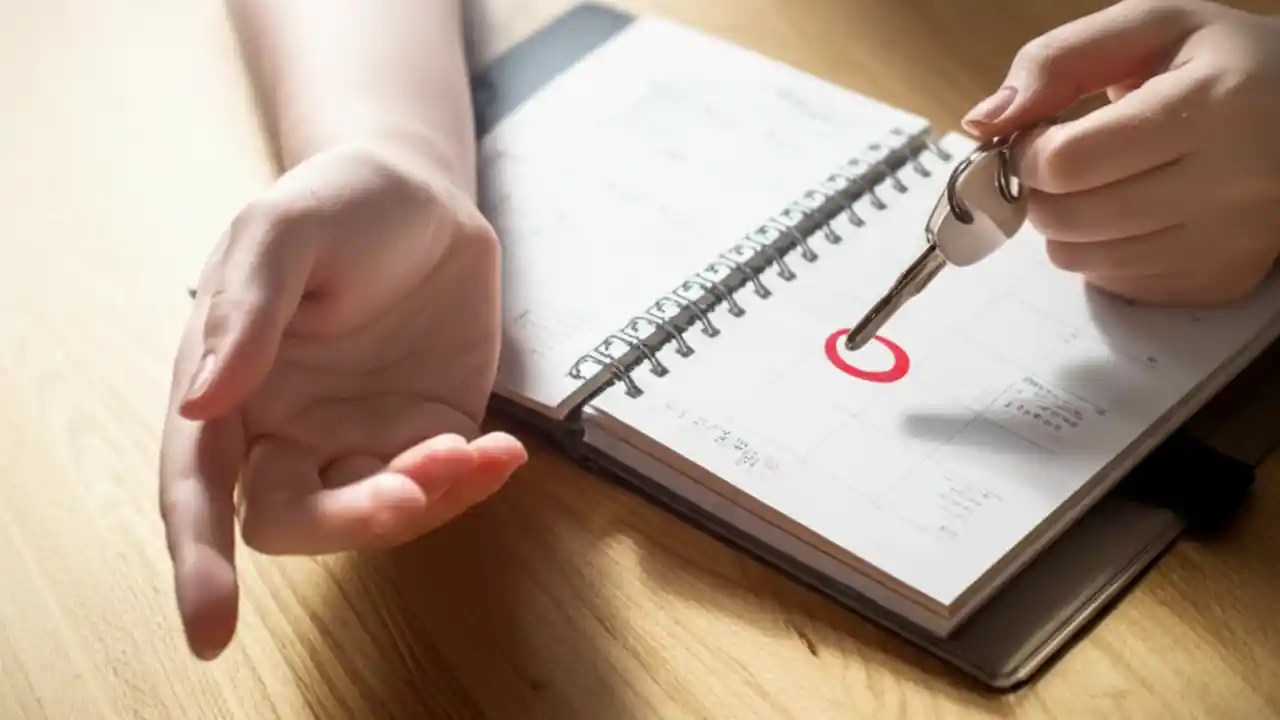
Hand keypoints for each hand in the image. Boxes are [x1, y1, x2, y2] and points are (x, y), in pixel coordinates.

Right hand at [159, 142, 527, 659]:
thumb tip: (203, 399)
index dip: (200, 561)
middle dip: (349, 521)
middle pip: (295, 517)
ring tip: (470, 447)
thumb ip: (246, 313)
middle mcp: (288, 429)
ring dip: (424, 499)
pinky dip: (474, 481)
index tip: (210, 632)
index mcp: (228, 389)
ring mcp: (360, 435)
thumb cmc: (335, 203)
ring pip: (376, 511)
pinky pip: (445, 483)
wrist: (422, 194)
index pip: (199, 489)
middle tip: (407, 490)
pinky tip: (501, 450)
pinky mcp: (429, 430)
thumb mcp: (281, 233)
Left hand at [962, 0, 1279, 304]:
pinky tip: (1136, 213)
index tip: (1036, 136)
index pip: (1068, 161)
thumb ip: (1057, 62)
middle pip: (1069, 218)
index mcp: (1211, 104)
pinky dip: (1104, 253)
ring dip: (1065, 226)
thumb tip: (981, 123)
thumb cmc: (1221, 62)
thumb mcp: (1149, 28)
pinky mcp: (1224, 280)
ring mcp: (1231, 241)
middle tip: (1060, 162)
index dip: (1028, 152)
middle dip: (1039, 190)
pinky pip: (1119, 284)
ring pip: (1084, 260)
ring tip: (1099, 184)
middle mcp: (1231, 182)